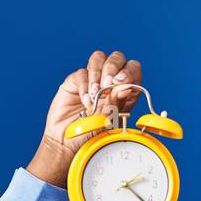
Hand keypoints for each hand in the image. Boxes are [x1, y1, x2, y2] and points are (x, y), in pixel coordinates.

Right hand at [27, 50, 142, 187]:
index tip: (121, 82)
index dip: (129, 71)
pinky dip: (84, 85)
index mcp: (124, 91)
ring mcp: (92, 80)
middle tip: (108, 84)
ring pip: (99, 58)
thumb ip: (116, 102)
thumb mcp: (108, 121)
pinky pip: (81, 73)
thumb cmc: (91, 135)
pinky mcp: (76, 81)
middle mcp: (109, 82)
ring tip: (95, 94)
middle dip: (113, 67)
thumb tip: (125, 86)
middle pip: (117, 58)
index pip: (133, 70)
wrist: (68, 143)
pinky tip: (85, 101)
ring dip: (98, 73)